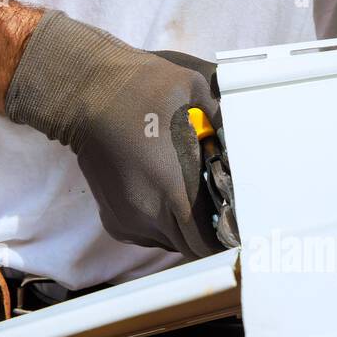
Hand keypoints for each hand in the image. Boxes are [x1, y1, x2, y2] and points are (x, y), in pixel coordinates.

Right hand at [4, 11, 221, 258]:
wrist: (85, 91)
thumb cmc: (141, 87)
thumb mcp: (195, 88)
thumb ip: (228, 114)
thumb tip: (252, 132)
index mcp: (172, 187)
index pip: (208, 243)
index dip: (228, 240)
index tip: (241, 229)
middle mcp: (148, 212)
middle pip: (192, 249)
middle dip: (211, 237)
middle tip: (224, 214)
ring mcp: (129, 218)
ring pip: (172, 244)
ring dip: (187, 230)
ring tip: (195, 200)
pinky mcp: (115, 219)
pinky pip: (151, 236)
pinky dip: (165, 226)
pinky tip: (169, 199)